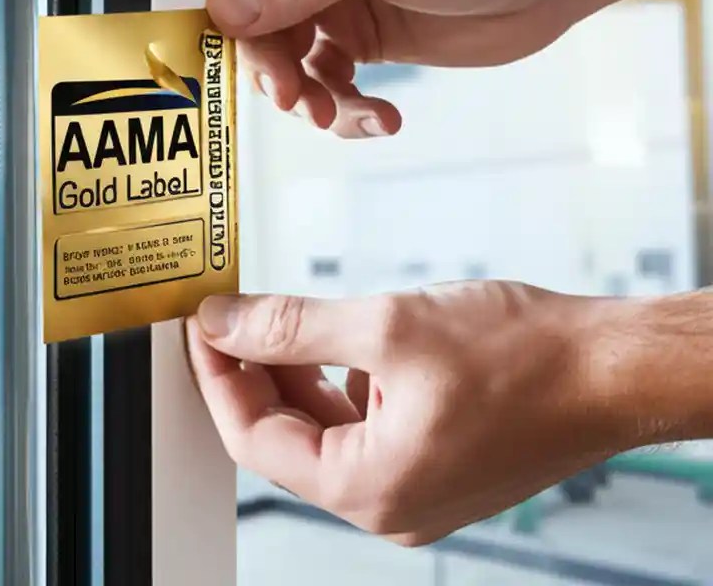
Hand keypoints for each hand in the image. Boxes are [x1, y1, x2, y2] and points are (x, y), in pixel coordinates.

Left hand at [186, 281, 635, 545]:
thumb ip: (292, 327)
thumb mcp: (387, 326)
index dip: (219, 376)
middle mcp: (388, 505)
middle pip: (286, 437)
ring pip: (325, 431)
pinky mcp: (435, 467)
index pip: (253, 437)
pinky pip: (364, 430)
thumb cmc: (530, 358)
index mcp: (369, 488)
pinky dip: (341, 386)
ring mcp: (414, 491)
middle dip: (253, 372)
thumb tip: (226, 324)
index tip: (202, 327)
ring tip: (275, 320)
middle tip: (230, 316)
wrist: (619, 369)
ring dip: (296, 375)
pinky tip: (337, 343)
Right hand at [210, 0, 712, 136]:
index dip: (216, 8)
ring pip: (282, 60)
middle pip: (247, 21)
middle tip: (293, 97)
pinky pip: (324, 83)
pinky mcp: (358, 37)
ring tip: (336, 114)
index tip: (221, 52)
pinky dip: (342, 107)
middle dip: (268, 67)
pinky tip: (376, 116)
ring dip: (305, 97)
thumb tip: (225, 9)